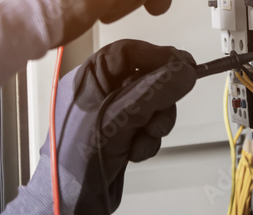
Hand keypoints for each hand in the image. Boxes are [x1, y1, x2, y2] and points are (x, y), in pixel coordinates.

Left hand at [3, 39, 196, 214]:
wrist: (70, 203)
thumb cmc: (72, 163)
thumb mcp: (118, 118)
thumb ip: (153, 92)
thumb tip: (182, 71)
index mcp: (87, 80)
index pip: (128, 52)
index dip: (157, 56)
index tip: (182, 65)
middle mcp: (99, 94)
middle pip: (147, 79)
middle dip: (159, 99)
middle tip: (163, 109)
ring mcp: (111, 116)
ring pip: (152, 104)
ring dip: (155, 122)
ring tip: (145, 136)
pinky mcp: (121, 135)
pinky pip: (148, 126)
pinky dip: (148, 140)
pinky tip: (135, 151)